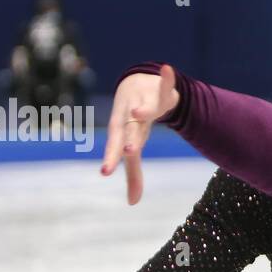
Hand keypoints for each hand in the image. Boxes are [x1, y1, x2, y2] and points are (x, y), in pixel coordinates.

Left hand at [101, 63, 179, 203]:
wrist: (139, 87)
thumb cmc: (134, 123)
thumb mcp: (135, 147)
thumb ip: (133, 175)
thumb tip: (132, 203)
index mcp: (123, 131)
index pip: (116, 146)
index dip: (111, 157)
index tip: (105, 172)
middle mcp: (130, 116)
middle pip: (130, 129)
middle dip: (130, 139)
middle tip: (128, 151)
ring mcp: (144, 102)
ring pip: (146, 107)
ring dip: (144, 110)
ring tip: (140, 114)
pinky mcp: (161, 91)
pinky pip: (165, 85)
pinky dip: (167, 78)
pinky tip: (167, 68)